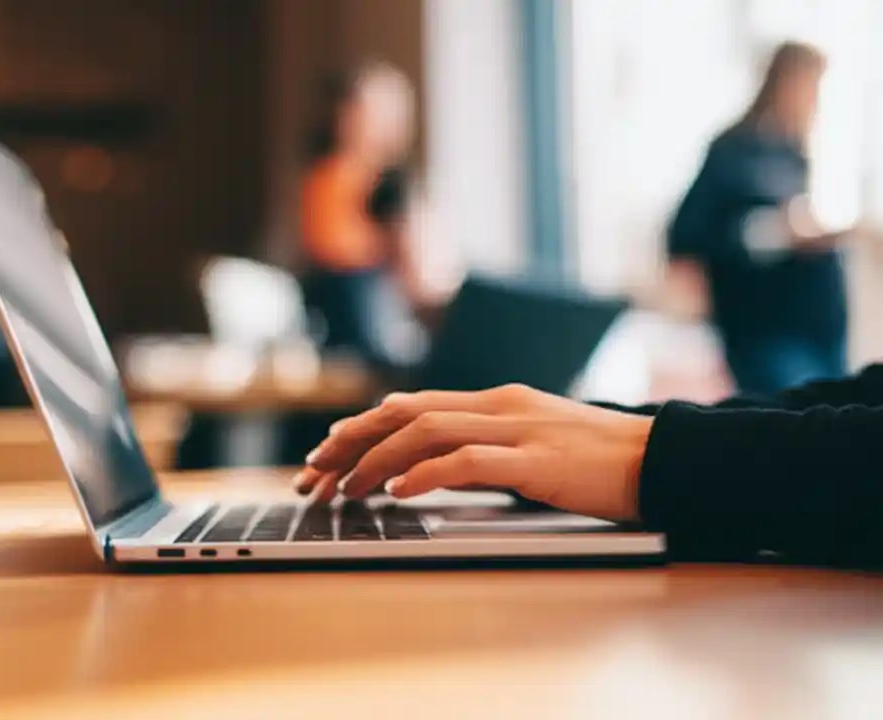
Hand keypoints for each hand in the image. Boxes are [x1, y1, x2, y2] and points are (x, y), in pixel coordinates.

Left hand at [291, 385, 653, 520]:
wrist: (661, 460)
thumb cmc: (595, 460)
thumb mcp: (527, 445)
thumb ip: (479, 450)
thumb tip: (423, 470)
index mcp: (493, 401)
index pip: (409, 407)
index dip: (360, 429)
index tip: (325, 454)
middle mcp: (497, 406)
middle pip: (404, 413)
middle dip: (351, 442)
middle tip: (313, 473)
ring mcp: (516, 428)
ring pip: (425, 431)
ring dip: (377, 460)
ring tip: (346, 488)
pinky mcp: (535, 460)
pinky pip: (468, 461)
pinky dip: (426, 474)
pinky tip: (399, 492)